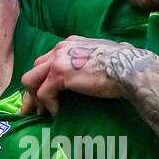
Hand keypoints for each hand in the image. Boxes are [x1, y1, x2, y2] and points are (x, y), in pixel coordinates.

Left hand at [20, 36, 153, 114]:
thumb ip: (93, 60)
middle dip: (32, 91)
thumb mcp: (103, 57)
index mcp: (70, 44)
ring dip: (34, 99)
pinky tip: (57, 114)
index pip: (46, 61)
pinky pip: (43, 93)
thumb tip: (98, 71)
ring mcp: (58, 60)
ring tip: (43, 113)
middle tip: (36, 110)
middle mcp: (61, 48)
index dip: (42, 80)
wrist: (128, 69)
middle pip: (34, 70)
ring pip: (30, 80)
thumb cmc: (124, 65)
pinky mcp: (59, 75)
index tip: (43, 97)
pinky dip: (48, 106)